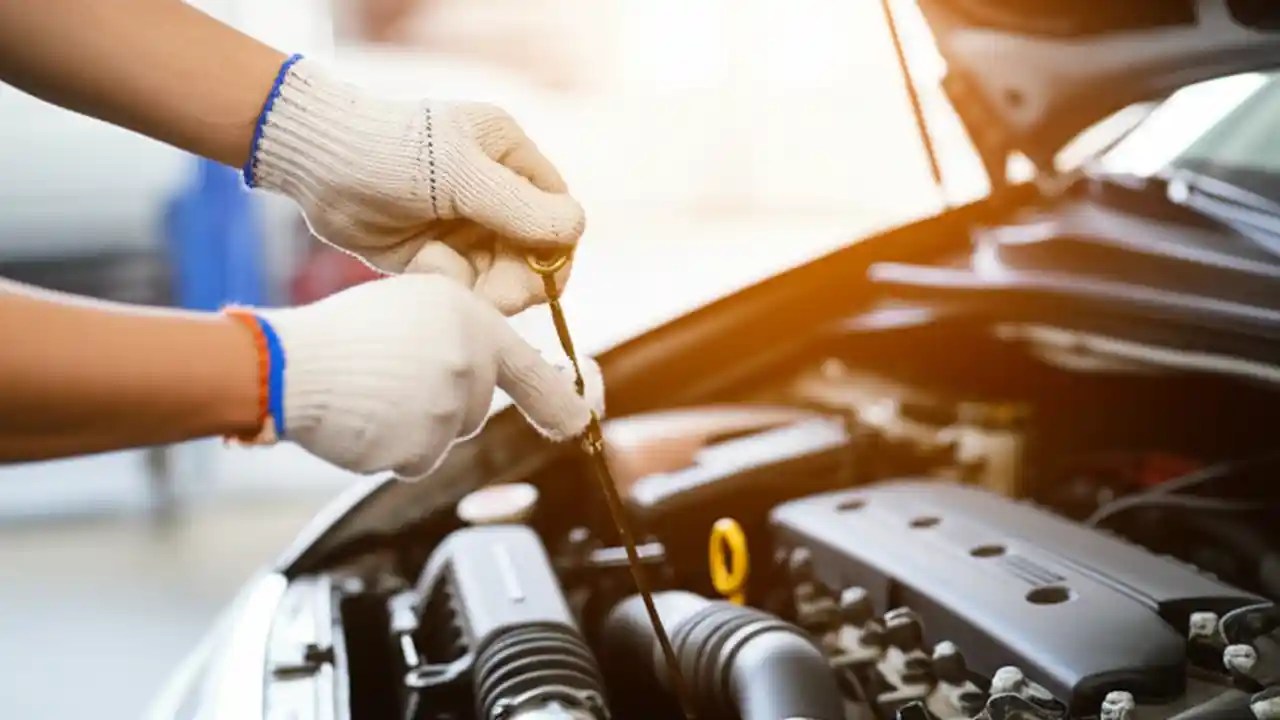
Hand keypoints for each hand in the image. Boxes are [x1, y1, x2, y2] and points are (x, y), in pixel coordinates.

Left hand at [245, 57, 582, 314]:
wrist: (314, 164)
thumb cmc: (388, 152)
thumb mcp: (459, 175)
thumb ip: (519, 206)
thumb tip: (574, 230)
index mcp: (512, 158)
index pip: (560, 216)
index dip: (554, 252)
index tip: (532, 277)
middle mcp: (498, 194)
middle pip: (536, 256)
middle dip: (515, 281)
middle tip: (490, 300)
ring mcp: (469, 228)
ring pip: (502, 280)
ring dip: (479, 289)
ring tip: (441, 274)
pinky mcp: (439, 257)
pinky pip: (464, 289)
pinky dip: (448, 286)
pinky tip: (418, 264)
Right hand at [258, 274, 600, 477]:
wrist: (289, 365)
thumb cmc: (345, 331)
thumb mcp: (418, 301)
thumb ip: (464, 333)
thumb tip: (489, 365)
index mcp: (476, 325)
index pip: (537, 373)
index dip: (567, 402)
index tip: (582, 421)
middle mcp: (472, 368)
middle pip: (475, 407)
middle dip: (443, 400)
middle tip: (394, 374)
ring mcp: (447, 414)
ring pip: (443, 435)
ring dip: (414, 424)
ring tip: (372, 390)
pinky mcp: (417, 453)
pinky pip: (414, 461)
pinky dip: (391, 448)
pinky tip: (364, 419)